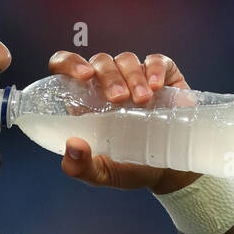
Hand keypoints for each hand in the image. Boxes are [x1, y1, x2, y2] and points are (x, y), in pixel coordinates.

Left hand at [47, 49, 201, 193]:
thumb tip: (72, 145)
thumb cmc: (128, 168)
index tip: (83, 76)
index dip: (69, 63)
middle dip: (108, 76)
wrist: (168, 172)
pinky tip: (157, 88)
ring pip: (126, 59)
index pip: (65, 66)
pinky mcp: (162, 77)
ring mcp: (135, 78)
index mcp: (85, 102)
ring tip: (142, 101)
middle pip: (100, 61)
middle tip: (119, 99)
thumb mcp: (100, 174)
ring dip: (133, 76)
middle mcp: (107, 84)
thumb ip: (79, 167)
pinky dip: (155, 69)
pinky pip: (156, 60)